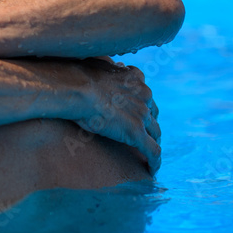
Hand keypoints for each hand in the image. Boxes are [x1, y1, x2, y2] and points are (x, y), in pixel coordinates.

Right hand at [76, 59, 161, 173]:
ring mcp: (141, 115)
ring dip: (153, 142)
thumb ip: (107, 62)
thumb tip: (108, 61)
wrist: (76, 88)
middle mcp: (144, 95)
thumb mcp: (96, 61)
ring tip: (147, 153)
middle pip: (153, 113)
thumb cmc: (78, 75)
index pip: (145, 93)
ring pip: (155, 133)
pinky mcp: (136, 134)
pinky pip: (153, 151)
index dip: (142, 104)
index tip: (136, 111)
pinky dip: (154, 161)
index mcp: (135, 78)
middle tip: (142, 133)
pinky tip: (152, 171)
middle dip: (149, 123)